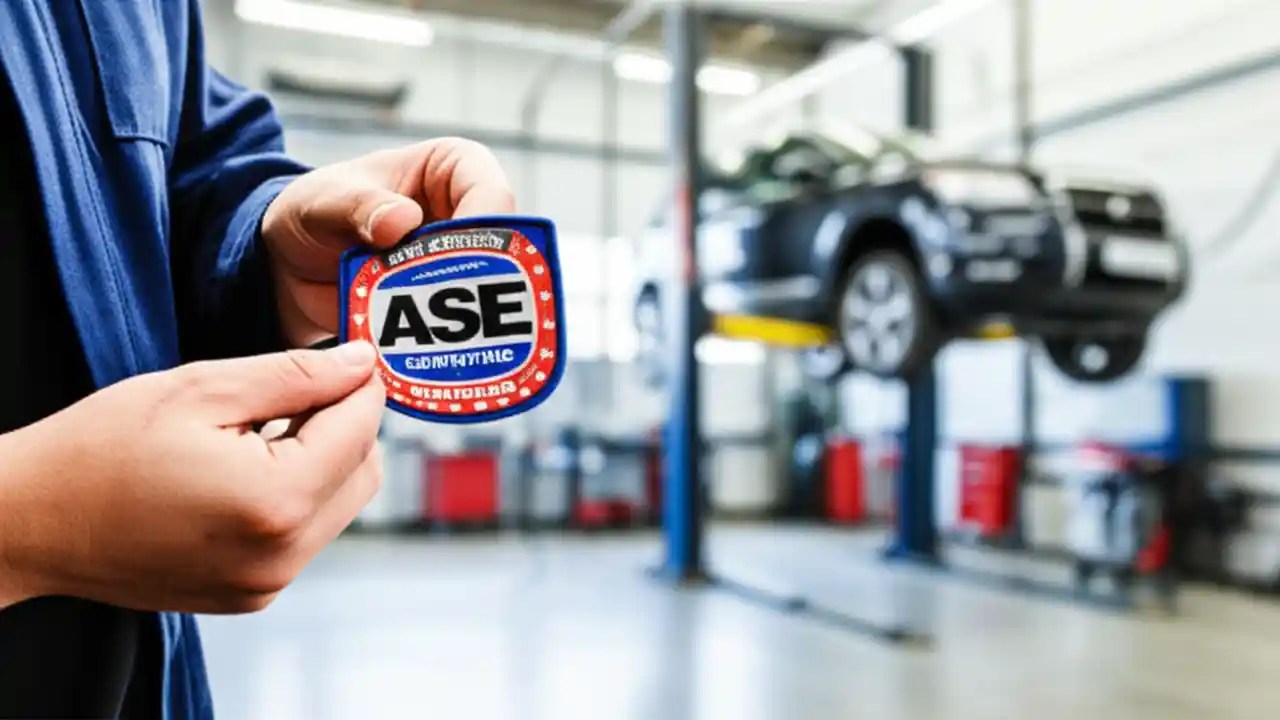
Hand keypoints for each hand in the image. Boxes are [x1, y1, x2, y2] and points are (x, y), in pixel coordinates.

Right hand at [0, 342, 384, 612]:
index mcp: (276, 500)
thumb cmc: (101, 448)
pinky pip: (306, 535)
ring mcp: (268, 583)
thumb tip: (362, 362)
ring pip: (341, 504)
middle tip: (305, 385)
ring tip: (264, 426)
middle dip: (348, 423)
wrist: (31, 522)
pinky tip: (249, 465)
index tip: (354, 351)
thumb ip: (296, 375)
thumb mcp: (202, 390)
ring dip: (325, 459)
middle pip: (364, 472)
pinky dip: (298, 494)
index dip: (361, 383)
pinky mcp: (252, 594)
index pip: (361, 429)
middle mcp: (283, 554)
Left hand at [261, 137, 515, 346]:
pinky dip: (450, 344)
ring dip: (466, 322)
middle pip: (502, 251)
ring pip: (490, 295)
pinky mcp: (450, 307)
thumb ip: (357, 207)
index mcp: (453, 168)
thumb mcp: (323, 202)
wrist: (290, 266)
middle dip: (477, 283)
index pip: (491, 193)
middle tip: (445, 309)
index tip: (452, 260)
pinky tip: (430, 356)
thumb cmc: (312, 212)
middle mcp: (469, 214)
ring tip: (433, 338)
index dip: (482, 227)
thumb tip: (402, 219)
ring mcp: (462, 264)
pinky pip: (466, 327)